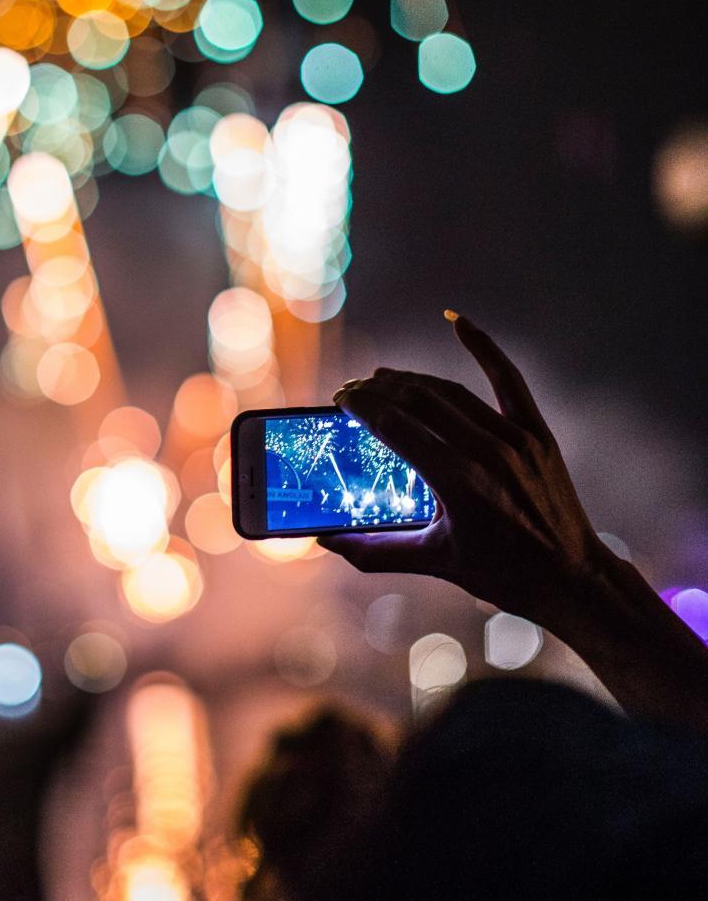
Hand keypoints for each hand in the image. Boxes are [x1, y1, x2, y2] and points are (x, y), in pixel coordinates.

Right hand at [319, 315, 611, 634]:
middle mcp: (487, 453)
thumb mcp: (435, 563)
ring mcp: (515, 439)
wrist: (572, 577)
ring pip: (451, 393)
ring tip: (383, 378)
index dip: (363, 408)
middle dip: (379, 392)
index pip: (397, 428)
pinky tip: (458, 323)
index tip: (342, 400)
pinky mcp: (536, 433)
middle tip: (353, 392)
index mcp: (458, 484)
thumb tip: (327, 541)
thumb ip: (376, 550)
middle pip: (419, 403)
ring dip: (412, 380)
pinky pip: (508, 380)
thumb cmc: (503, 575)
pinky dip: (484, 348)